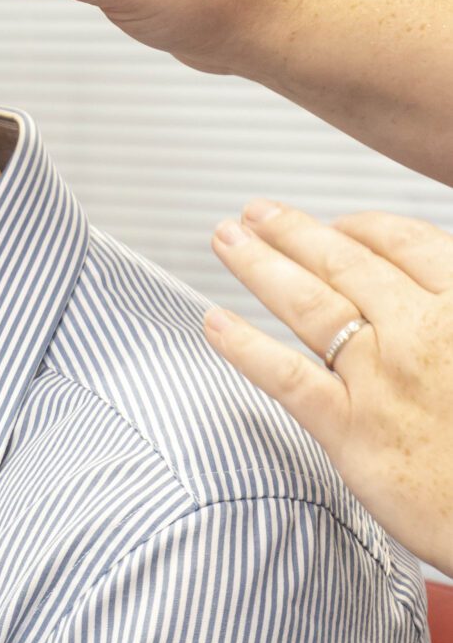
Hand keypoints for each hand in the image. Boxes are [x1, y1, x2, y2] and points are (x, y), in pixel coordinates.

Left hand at [204, 202, 452, 569]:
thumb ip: (452, 312)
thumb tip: (430, 295)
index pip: (404, 243)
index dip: (361, 226)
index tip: (334, 222)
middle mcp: (420, 330)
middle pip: (345, 262)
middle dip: (293, 231)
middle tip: (257, 214)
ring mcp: (380, 377)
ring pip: (308, 303)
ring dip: (260, 262)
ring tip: (229, 237)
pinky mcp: (350, 429)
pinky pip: (284, 376)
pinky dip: (244, 346)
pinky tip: (214, 323)